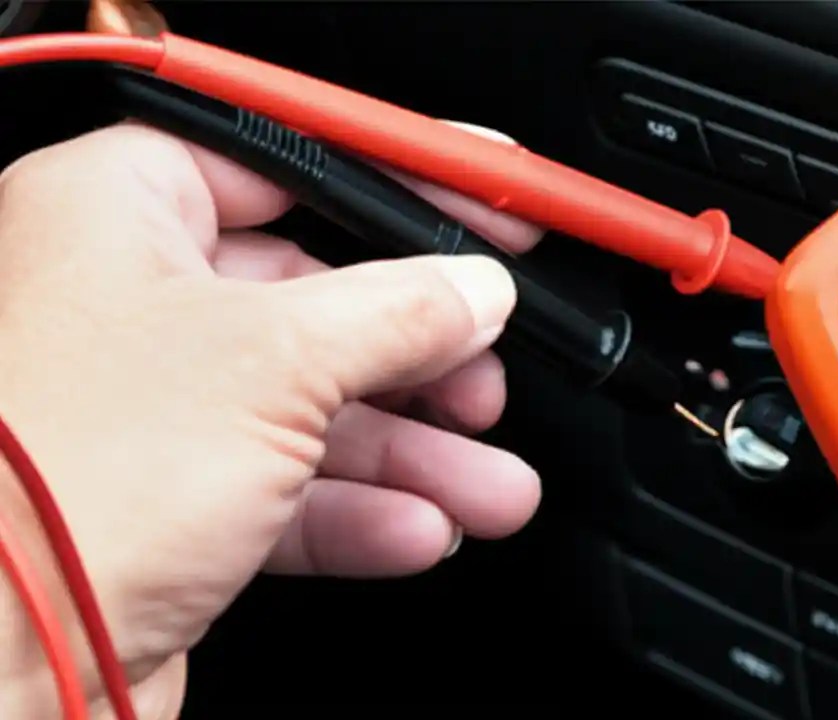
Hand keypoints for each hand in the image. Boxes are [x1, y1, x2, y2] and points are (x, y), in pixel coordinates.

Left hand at [0, 122, 542, 717]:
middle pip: (315, 299)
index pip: (290, 166)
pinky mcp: (162, 502)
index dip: (401, 189)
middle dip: (423, 356)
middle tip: (484, 376)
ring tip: (488, 485)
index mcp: (115, 213)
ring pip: (310, 407)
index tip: (479, 216)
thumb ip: (398, 312)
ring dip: (412, 452)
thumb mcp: (277, 361)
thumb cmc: (63, 482)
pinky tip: (416, 528)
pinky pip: (283, 488)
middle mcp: (123, 303)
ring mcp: (142, 408)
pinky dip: (357, 510)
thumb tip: (468, 293)